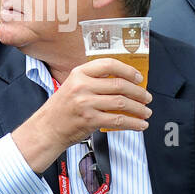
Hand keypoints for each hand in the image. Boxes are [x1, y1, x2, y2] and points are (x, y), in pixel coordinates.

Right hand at [10, 58, 151, 173]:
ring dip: (139, 108)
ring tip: (146, 112)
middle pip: (119, 85)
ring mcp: (86, 103)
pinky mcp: (90, 120)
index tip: (139, 77)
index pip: (109, 64)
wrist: (47, 129)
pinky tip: (140, 124)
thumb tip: (123, 82)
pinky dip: (133, 123)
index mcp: (79, 73)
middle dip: (139, 92)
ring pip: (121, 103)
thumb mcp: (73, 86)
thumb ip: (93, 81)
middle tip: (147, 97)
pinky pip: (118, 120)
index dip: (128, 70)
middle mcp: (82, 86)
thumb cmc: (62, 109)